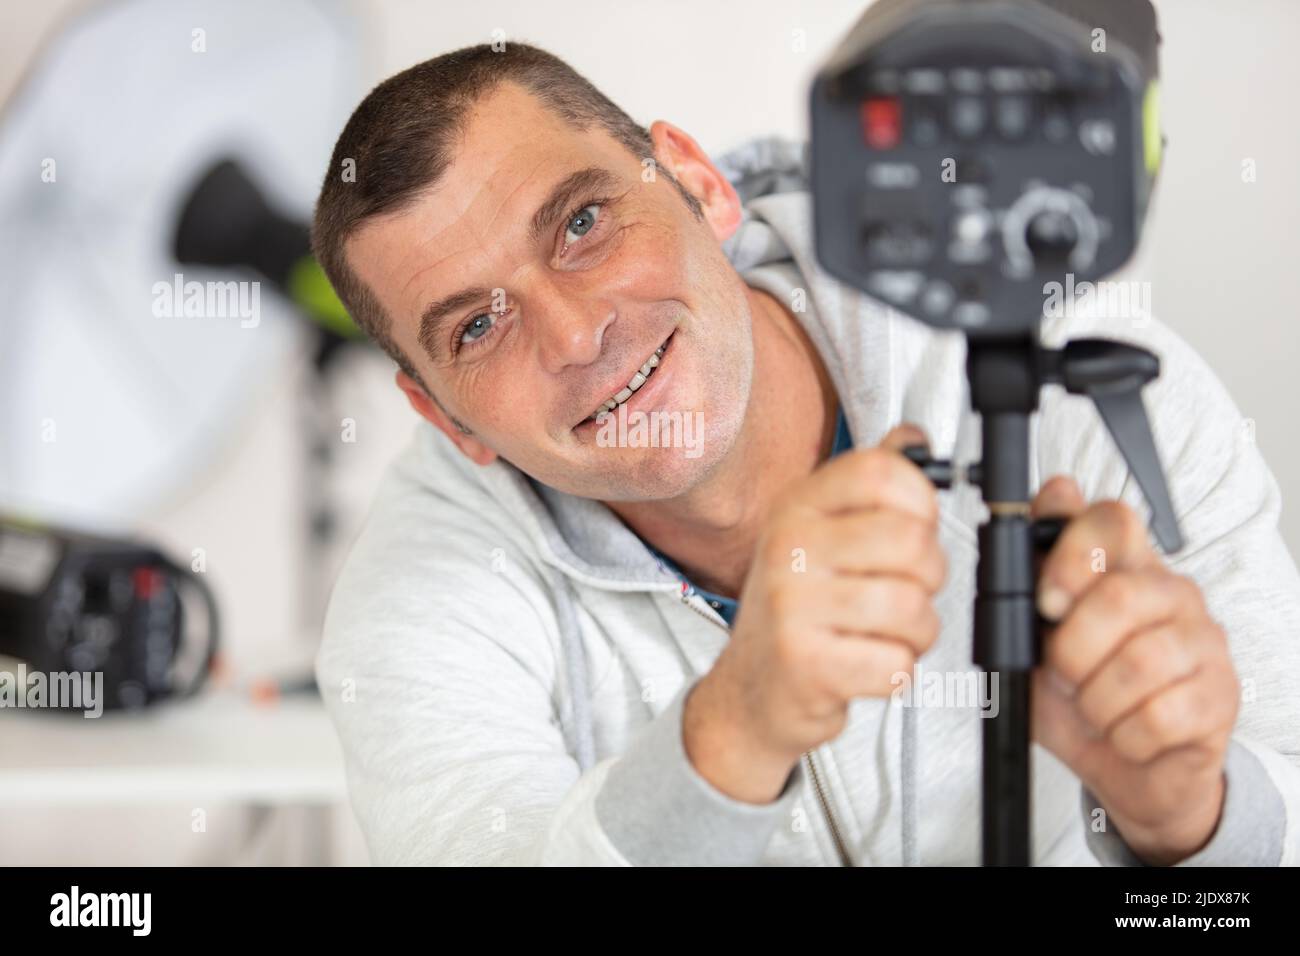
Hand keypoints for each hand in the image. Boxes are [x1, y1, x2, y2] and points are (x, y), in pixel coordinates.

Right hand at [684, 424, 946, 803]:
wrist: (749, 694)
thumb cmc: (795, 613)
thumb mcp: (819, 536)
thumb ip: (867, 487)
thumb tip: (913, 438)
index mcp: (797, 506)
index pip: (882, 472)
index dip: (921, 501)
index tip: (915, 525)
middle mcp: (789, 547)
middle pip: (911, 541)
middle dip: (928, 577)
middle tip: (902, 590)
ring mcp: (792, 605)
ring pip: (912, 606)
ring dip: (916, 632)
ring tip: (884, 633)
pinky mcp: (806, 663)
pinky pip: (895, 663)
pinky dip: (895, 672)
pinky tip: (866, 664)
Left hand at [1030, 476, 1238, 864]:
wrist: (1122, 767)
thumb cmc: (1079, 693)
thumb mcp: (1035, 633)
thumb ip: (1037, 565)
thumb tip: (1057, 490)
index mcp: (1125, 567)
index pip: (1113, 520)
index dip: (1071, 556)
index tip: (1046, 601)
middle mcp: (1171, 594)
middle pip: (1119, 597)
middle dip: (1072, 651)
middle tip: (1066, 674)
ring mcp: (1203, 644)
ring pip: (1139, 663)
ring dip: (1096, 701)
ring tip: (1096, 707)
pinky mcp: (1220, 697)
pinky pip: (1159, 716)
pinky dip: (1124, 734)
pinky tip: (1125, 731)